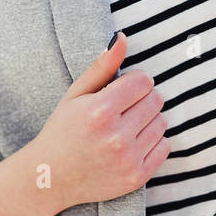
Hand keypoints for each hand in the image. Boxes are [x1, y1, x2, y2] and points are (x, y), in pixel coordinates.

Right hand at [28, 31, 169, 212]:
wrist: (51, 178)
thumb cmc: (62, 130)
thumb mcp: (75, 94)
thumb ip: (102, 66)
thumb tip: (123, 37)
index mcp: (100, 110)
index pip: (143, 81)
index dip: (134, 82)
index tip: (122, 90)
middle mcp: (116, 136)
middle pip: (156, 100)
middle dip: (142, 100)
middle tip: (123, 109)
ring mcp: (127, 159)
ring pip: (162, 122)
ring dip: (147, 121)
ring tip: (125, 127)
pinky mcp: (136, 177)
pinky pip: (164, 146)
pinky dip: (152, 142)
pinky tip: (131, 144)